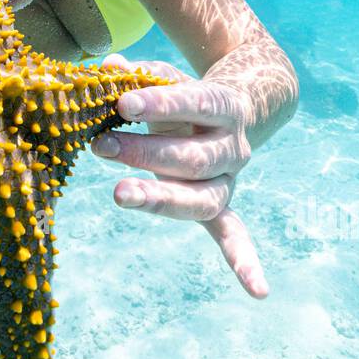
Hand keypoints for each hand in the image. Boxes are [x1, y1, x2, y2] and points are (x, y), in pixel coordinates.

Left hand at [91, 55, 266, 298]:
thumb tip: (107, 67)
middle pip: (193, 157)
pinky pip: (234, 235)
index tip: (121, 102)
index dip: (160, 102)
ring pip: (202, 197)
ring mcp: (228, 180)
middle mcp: (234, 146)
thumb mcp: (166, 78)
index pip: (196, 102)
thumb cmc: (183, 95)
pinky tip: (258, 291)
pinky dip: (245, 261)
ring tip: (119, 194)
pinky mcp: (221, 205)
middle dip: (145, 152)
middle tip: (101, 146)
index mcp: (225, 106)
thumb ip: (139, 74)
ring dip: (160, 198)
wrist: (234, 108)